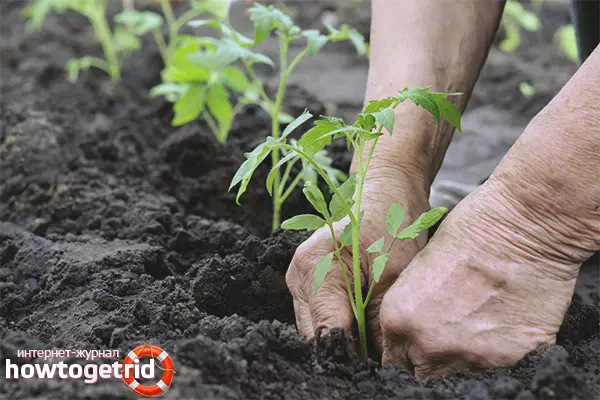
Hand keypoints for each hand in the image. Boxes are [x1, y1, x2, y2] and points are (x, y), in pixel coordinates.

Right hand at [286, 167, 430, 349]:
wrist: (385, 194)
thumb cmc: (392, 226)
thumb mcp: (393, 278)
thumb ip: (379, 324)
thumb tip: (378, 363)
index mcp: (316, 268)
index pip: (327, 332)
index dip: (352, 353)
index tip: (376, 360)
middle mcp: (298, 275)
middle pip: (315, 334)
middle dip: (345, 347)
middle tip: (378, 350)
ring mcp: (298, 278)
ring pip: (314, 327)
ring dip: (341, 335)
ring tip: (370, 331)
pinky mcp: (304, 280)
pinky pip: (317, 314)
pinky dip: (338, 321)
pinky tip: (360, 317)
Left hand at [379, 174, 588, 378]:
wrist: (523, 225)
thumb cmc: (469, 230)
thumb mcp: (420, 266)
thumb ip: (412, 306)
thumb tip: (414, 327)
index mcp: (399, 318)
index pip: (393, 357)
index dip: (406, 347)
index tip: (417, 338)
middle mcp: (429, 343)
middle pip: (423, 370)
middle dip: (431, 354)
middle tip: (448, 328)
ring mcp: (470, 354)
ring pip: (460, 369)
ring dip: (464, 350)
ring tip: (479, 315)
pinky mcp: (510, 356)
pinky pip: (498, 362)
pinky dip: (500, 345)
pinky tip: (504, 315)